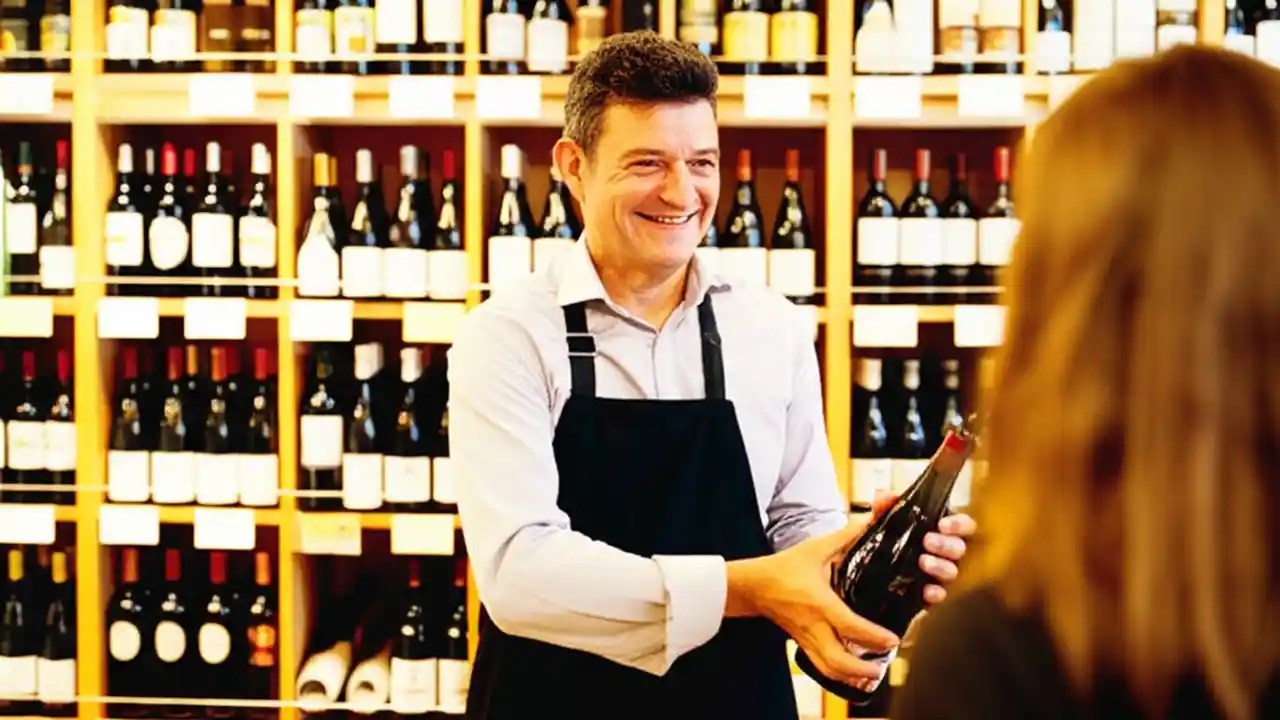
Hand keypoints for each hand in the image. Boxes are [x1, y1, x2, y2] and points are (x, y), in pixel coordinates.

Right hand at [725, 520, 898, 686]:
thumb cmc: (784, 567)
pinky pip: (820, 667)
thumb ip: (846, 536)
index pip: (850, 627)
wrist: (753, 585)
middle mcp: (813, 626)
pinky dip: (838, 675)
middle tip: (885, 664)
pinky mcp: (801, 644)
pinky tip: (852, 674)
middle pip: (839, 661)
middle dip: (865, 669)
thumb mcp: (816, 549)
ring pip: (830, 670)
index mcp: (820, 603)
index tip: (892, 639)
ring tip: (873, 674)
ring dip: (853, 677)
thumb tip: (871, 520)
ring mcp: (806, 639)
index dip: (874, 637)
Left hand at [869, 493, 974, 603]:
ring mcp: (933, 577)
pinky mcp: (925, 597)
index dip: (959, 524)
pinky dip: (935, 593)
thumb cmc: (869, 547)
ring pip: (952, 571)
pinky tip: (926, 591)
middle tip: (927, 541)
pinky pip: (939, 596)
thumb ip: (879, 509)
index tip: (942, 525)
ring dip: (941, 566)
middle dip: (946, 544)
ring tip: (923, 562)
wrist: (851, 582)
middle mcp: (938, 553)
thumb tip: (884, 495)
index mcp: (932, 531)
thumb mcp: (870, 525)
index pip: (961, 525)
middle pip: (959, 548)